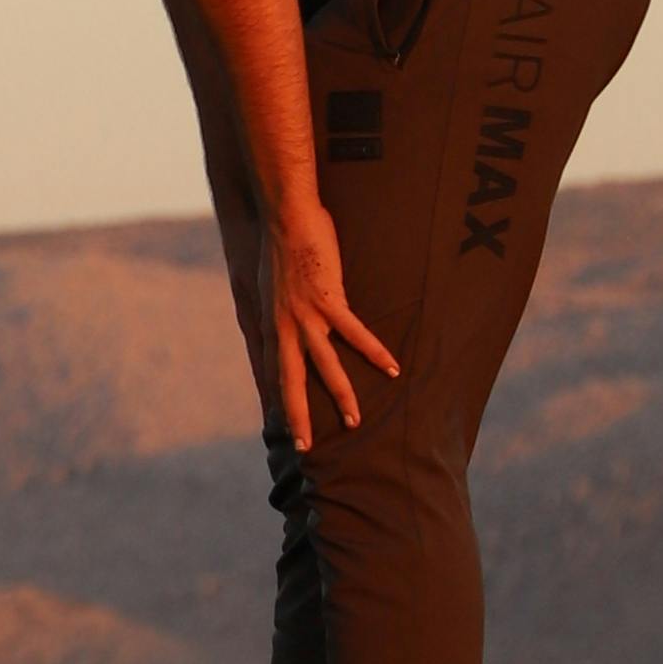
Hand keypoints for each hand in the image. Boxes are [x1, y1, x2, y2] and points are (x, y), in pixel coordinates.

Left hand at [260, 197, 400, 457]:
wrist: (285, 215)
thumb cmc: (282, 244)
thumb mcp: (271, 283)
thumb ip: (279, 305)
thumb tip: (284, 318)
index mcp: (272, 322)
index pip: (274, 371)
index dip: (278, 399)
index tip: (282, 427)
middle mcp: (285, 325)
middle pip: (291, 380)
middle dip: (298, 416)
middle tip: (304, 448)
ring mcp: (306, 314)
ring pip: (324, 365)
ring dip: (342, 394)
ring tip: (354, 420)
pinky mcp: (328, 298)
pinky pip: (354, 332)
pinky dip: (373, 351)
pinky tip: (391, 368)